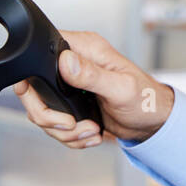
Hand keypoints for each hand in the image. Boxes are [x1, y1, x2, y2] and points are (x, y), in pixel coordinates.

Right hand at [13, 31, 173, 147]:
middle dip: (49, 116)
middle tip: (71, 124)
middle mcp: (74, 64)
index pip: (41, 52)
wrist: (153, 122)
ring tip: (90, 130)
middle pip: (31, 88)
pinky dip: (69, 136)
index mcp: (86, 49)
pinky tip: (90, 133)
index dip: (35, 78)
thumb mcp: (121, 88)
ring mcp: (70, 85)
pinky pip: (54, 123)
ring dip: (63, 130)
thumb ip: (92, 75)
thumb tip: (66, 61)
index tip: (56, 100)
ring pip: (41, 111)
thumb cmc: (147, 99)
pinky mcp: (70, 104)